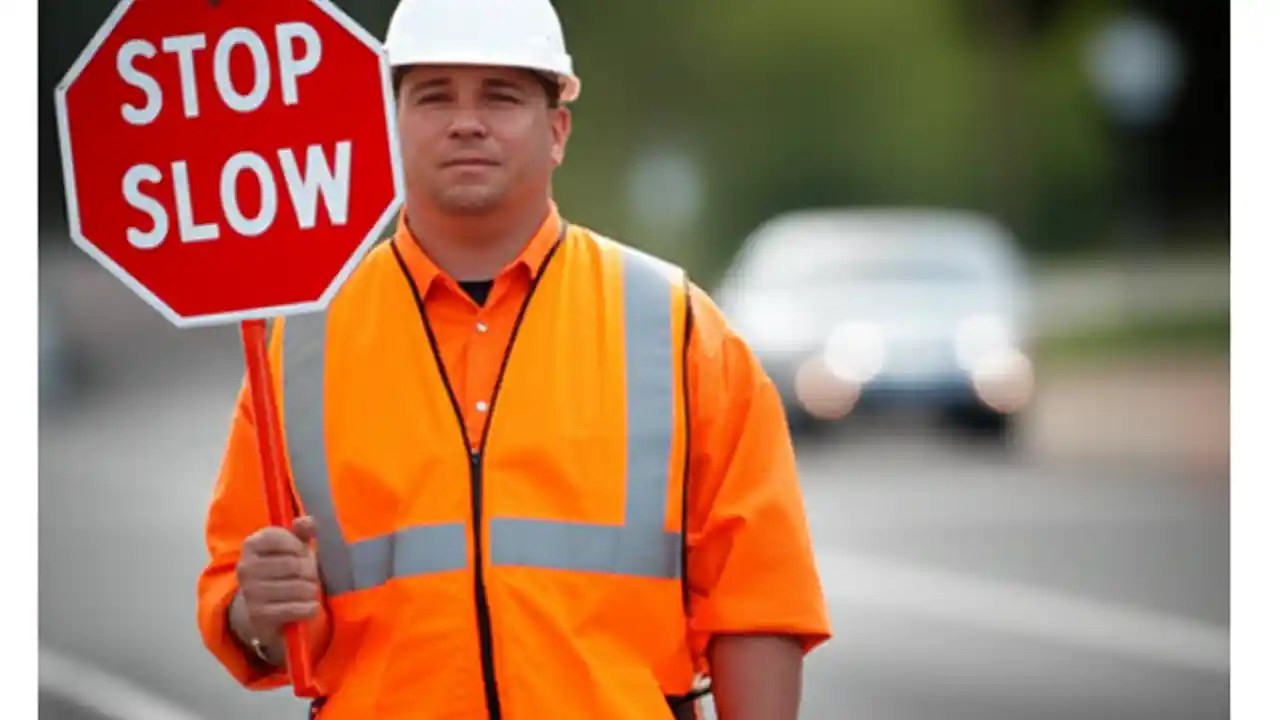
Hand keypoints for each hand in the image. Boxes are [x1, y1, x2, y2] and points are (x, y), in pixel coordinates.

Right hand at [234, 516, 320, 649]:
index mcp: (252, 544)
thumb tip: (310, 521)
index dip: (300, 547)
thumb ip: (302, 531)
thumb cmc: (280, 570)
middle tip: (312, 576)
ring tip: (310, 590)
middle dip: (311, 571)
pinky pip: (295, 609)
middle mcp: (246, 567)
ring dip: (312, 590)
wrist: (259, 609)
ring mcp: (250, 592)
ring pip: (298, 587)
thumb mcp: (290, 547)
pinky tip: (311, 607)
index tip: (302, 554)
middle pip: (294, 564)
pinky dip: (310, 608)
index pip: (282, 538)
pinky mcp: (258, 615)